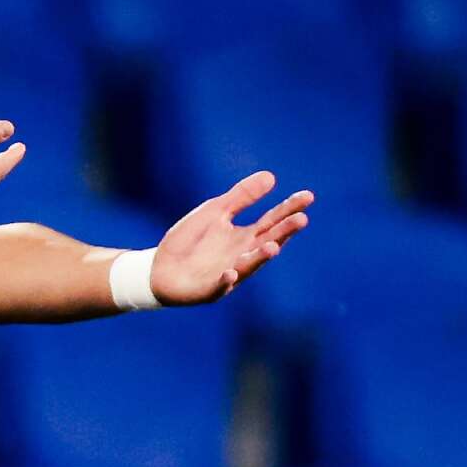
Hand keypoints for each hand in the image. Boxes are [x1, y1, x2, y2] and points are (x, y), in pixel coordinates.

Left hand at [149, 172, 314, 305]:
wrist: (158, 269)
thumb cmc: (189, 240)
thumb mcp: (215, 212)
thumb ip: (241, 197)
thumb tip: (271, 176)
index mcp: (246, 236)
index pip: (273, 220)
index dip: (290, 209)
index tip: (308, 196)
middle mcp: (243, 255)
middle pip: (268, 242)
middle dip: (284, 232)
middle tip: (301, 219)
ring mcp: (229, 274)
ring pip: (248, 266)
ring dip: (260, 257)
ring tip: (272, 247)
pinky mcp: (209, 290)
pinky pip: (218, 286)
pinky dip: (224, 281)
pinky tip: (230, 273)